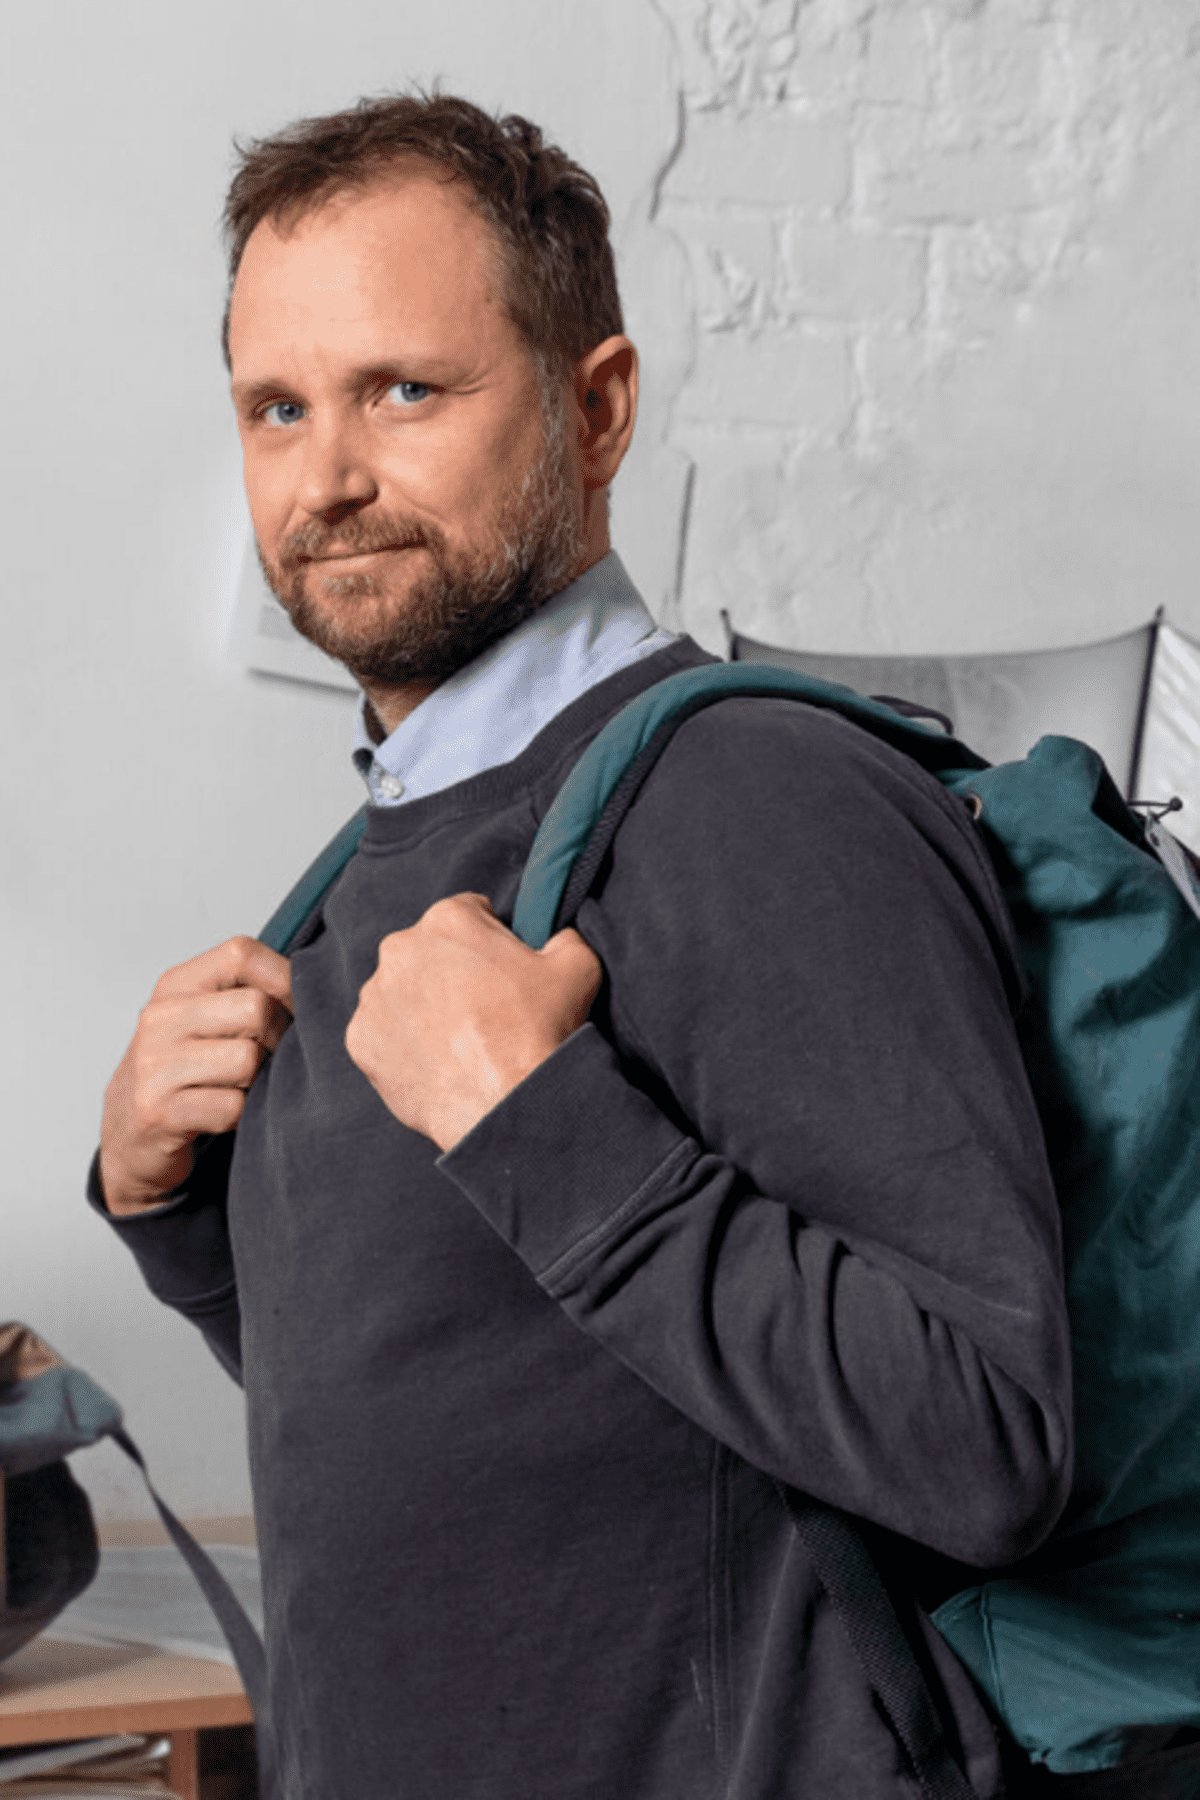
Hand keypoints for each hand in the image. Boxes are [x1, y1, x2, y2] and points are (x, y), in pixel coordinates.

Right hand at [99, 936, 293, 1214]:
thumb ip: (247, 992)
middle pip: (256, 1008)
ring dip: (260, 1080)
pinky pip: (234, 1106)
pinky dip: (242, 1114)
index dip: (284, 980)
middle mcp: (160, 1017)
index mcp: (175, 985)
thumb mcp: (203, 1018)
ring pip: (248, 1059)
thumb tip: (320, 986)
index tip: (294, 1009)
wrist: (129, 1134)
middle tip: (268, 1059)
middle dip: (277, 1038)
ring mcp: (154, 1064)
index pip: (241, 954)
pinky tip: (225, 1113)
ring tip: (242, 1086)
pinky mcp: (158, 1111)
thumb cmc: (184, 1070)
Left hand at [345, 893, 601, 1151]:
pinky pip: (382, 1034)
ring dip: (423, 1007)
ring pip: (401, 992)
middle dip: (451, 972)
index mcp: (448, 919)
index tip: (502, 971)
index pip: (468, 913)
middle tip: (483, 1009)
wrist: (506, 1105)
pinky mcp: (360, 1040)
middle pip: (428, 951)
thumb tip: (556, 938)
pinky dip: (403, 1045)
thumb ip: (564, 937)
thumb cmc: (538, 1032)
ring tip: (459, 1041)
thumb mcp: (576, 967)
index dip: (491, 941)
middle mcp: (400, 949)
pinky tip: (436, 1062)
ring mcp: (374, 997)